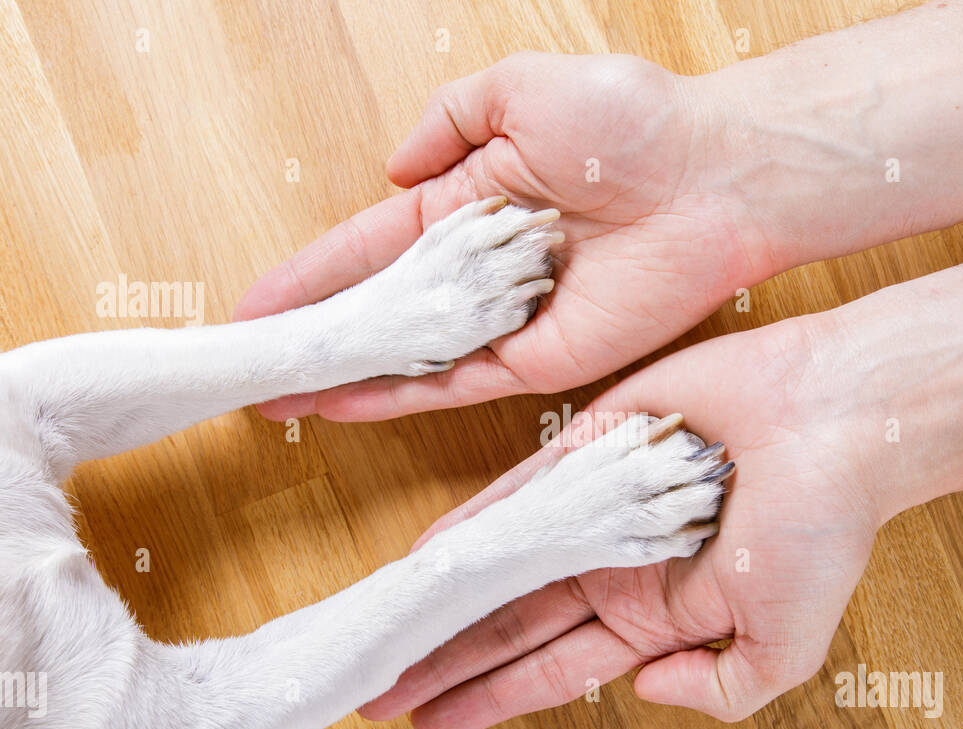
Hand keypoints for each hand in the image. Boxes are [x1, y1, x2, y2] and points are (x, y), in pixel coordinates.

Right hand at [235, 52, 770, 421]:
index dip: (313, 273)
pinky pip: (456, 385)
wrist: (714, 178)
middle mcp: (483, 271)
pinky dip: (399, 396)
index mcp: (472, 205)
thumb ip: (448, 121)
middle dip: (313, 337)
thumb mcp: (518, 90)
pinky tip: (344, 404)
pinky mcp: (541, 362)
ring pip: (406, 356)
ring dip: (341, 376)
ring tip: (277, 398)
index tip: (259, 300)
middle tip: (249, 366)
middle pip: (379, 312)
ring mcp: (509, 321)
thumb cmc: (632, 122)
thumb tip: (394, 168)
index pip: (372, 248)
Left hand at [359, 313, 883, 728]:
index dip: (489, 699)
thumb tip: (646, 691)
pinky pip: (515, 493)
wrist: (837, 419)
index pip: (553, 670)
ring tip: (384, 630)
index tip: (429, 723)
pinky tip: (425, 556)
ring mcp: (595, 507)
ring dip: (445, 600)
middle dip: (445, 661)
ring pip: (501, 563)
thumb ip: (717, 687)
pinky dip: (471, 526)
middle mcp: (615, 566)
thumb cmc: (824, 530)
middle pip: (509, 624)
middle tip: (378, 689)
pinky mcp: (587, 449)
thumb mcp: (782, 648)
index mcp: (657, 617)